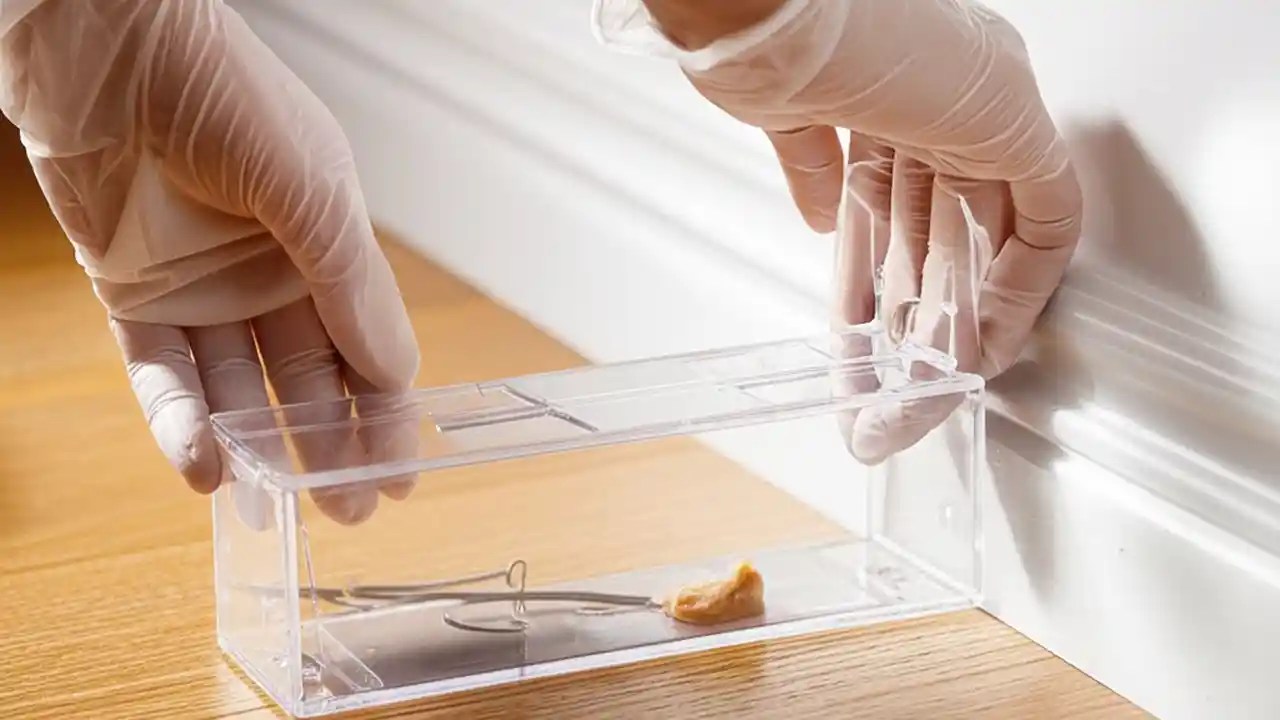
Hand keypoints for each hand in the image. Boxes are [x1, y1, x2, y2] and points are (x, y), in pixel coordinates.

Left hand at [0, 0, 419, 521]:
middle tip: (344, 508)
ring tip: (268, 505)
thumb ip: (350, 285)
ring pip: (236, 385)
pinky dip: (180, 420)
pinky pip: (162, 371)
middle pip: (308, 377)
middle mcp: (270, 272)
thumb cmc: (228, 99)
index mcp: (327, 243)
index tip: (400, 474)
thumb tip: (395, 371)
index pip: (367, 344)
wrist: (114, 52)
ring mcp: (202, 286)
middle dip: (327, 443)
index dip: (386, 410)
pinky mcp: (133, 294)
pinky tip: (203, 467)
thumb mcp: (314, 192)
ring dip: (253, 444)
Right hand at [600, 0, 1082, 460]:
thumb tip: (818, 215)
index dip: (887, 261)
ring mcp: (982, 105)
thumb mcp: (785, 117)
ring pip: (983, 230)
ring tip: (935, 375)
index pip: (901, 190)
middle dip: (919, 302)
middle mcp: (948, 90)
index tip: (876, 316)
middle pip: (940, 221)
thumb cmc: (757, 32)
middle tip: (905, 365)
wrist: (763, 6)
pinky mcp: (1012, 124)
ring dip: (957, 310)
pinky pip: (1044, 218)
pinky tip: (989, 336)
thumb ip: (813, 166)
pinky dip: (1020, 284)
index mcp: (894, 80)